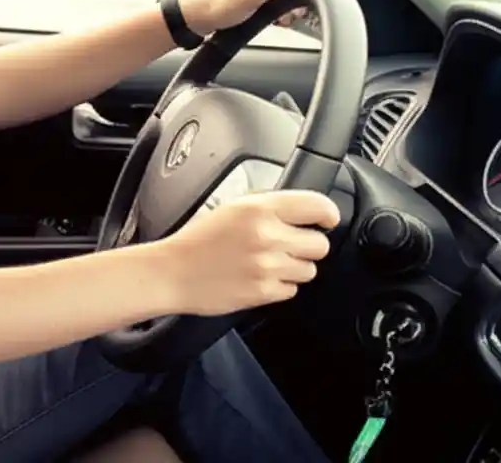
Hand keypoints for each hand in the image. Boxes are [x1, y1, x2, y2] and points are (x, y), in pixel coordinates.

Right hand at [154, 190, 340, 315]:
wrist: (172, 272)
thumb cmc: (197, 240)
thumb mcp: (232, 207)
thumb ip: (268, 207)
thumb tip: (302, 211)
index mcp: (259, 209)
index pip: (318, 206)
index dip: (327, 214)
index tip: (326, 220)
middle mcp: (267, 236)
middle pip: (320, 244)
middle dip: (307, 245)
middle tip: (288, 245)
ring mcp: (267, 267)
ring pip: (309, 270)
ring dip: (295, 267)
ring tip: (269, 263)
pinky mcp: (263, 292)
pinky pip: (292, 290)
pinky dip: (280, 286)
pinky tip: (259, 277)